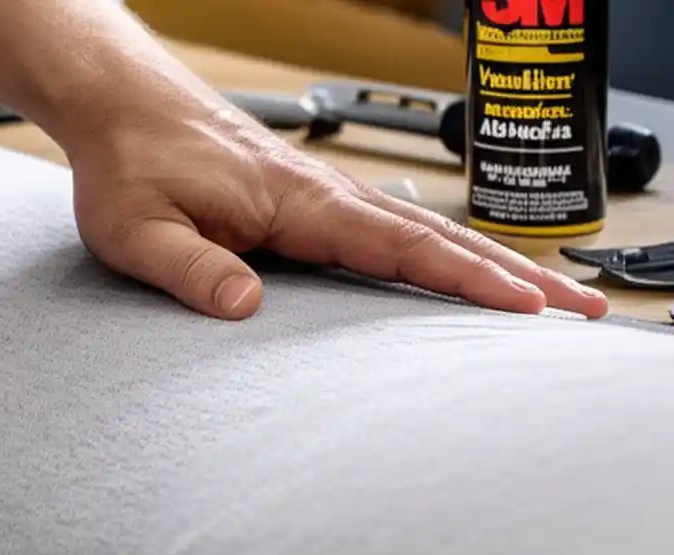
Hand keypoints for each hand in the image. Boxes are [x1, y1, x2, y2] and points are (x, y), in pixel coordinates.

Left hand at [68, 95, 608, 320]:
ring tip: (542, 296)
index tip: (526, 304)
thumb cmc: (130, 161)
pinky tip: (455, 274)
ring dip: (482, 262)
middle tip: (575, 309)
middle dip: (507, 273)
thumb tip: (245, 307)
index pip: (397, 244)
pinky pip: (387, 229)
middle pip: (433, 236)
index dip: (465, 278)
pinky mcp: (305, 199)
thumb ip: (188, 268)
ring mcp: (318, 194)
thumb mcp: (138, 228)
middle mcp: (320, 194)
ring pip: (418, 230)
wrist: (122, 103)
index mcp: (293, 202)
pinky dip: (437, 251)